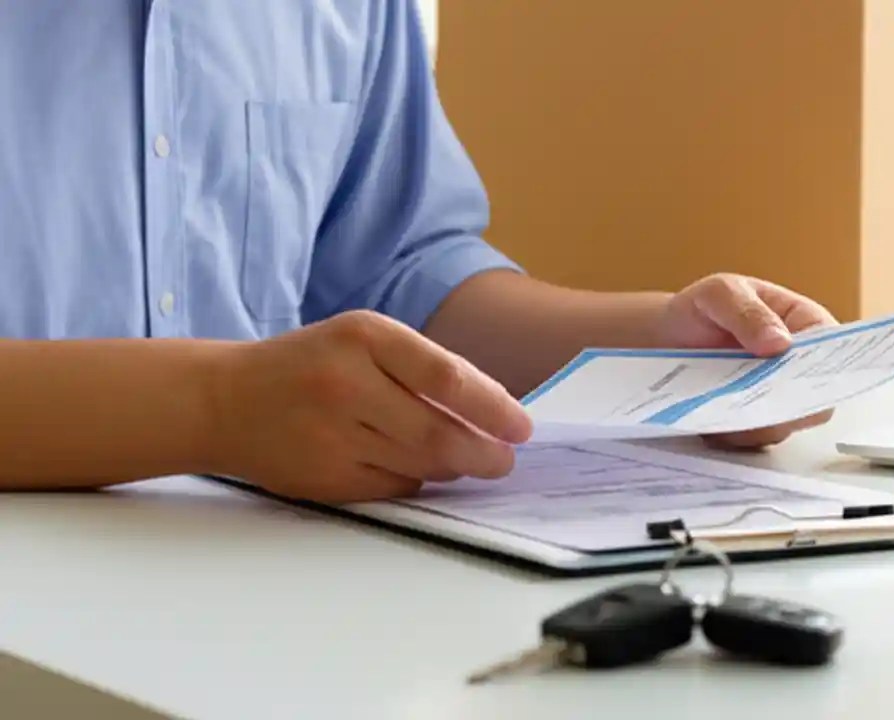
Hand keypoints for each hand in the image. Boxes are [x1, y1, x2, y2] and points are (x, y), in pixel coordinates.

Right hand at [208, 310, 531, 502]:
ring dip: (455, 467)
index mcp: (363, 337)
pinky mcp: (325, 478)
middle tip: (505, 459)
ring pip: (421, 464)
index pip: (446, 377)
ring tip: (469, 460)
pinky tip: (417, 467)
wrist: (226, 400)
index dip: (493, 407)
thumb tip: (495, 410)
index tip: (522, 427)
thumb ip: (423, 367)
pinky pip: (394, 486)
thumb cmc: (311, 365)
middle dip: (484, 452)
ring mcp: (332, 435)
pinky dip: (417, 480)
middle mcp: (345, 384)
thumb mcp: (363, 340)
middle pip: (438, 431)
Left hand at [657, 273, 838, 448]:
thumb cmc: (703, 307)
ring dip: (758, 425)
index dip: (823, 369)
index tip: (795, 379)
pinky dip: (736, 436)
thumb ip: (748, 312)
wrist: (666, 336)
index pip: (833, 351)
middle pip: (817, 398)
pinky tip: (714, 424)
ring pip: (788, 424)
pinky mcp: (756, 420)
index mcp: (805, 324)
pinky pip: (757, 439)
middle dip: (789, 407)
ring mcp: (778, 396)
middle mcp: (799, 365)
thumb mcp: (721, 294)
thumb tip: (780, 343)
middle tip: (754, 402)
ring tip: (725, 412)